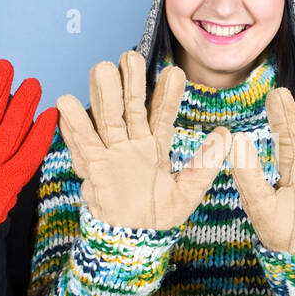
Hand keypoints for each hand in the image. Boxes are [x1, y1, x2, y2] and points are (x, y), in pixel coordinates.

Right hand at [55, 50, 228, 230]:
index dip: (168, 94)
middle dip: (130, 82)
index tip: (175, 72)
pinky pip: (83, 143)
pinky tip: (68, 103)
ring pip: (106, 118)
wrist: (133, 239)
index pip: (162, 113)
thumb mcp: (188, 192)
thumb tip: (226, 135)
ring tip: (103, 68)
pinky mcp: (94, 167)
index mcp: (155, 145)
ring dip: (103, 94)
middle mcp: (132, 142)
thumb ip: (204, 164)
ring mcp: (111, 152)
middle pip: (130, 107)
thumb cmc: (160, 216)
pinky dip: (74, 125)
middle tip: (131, 56)